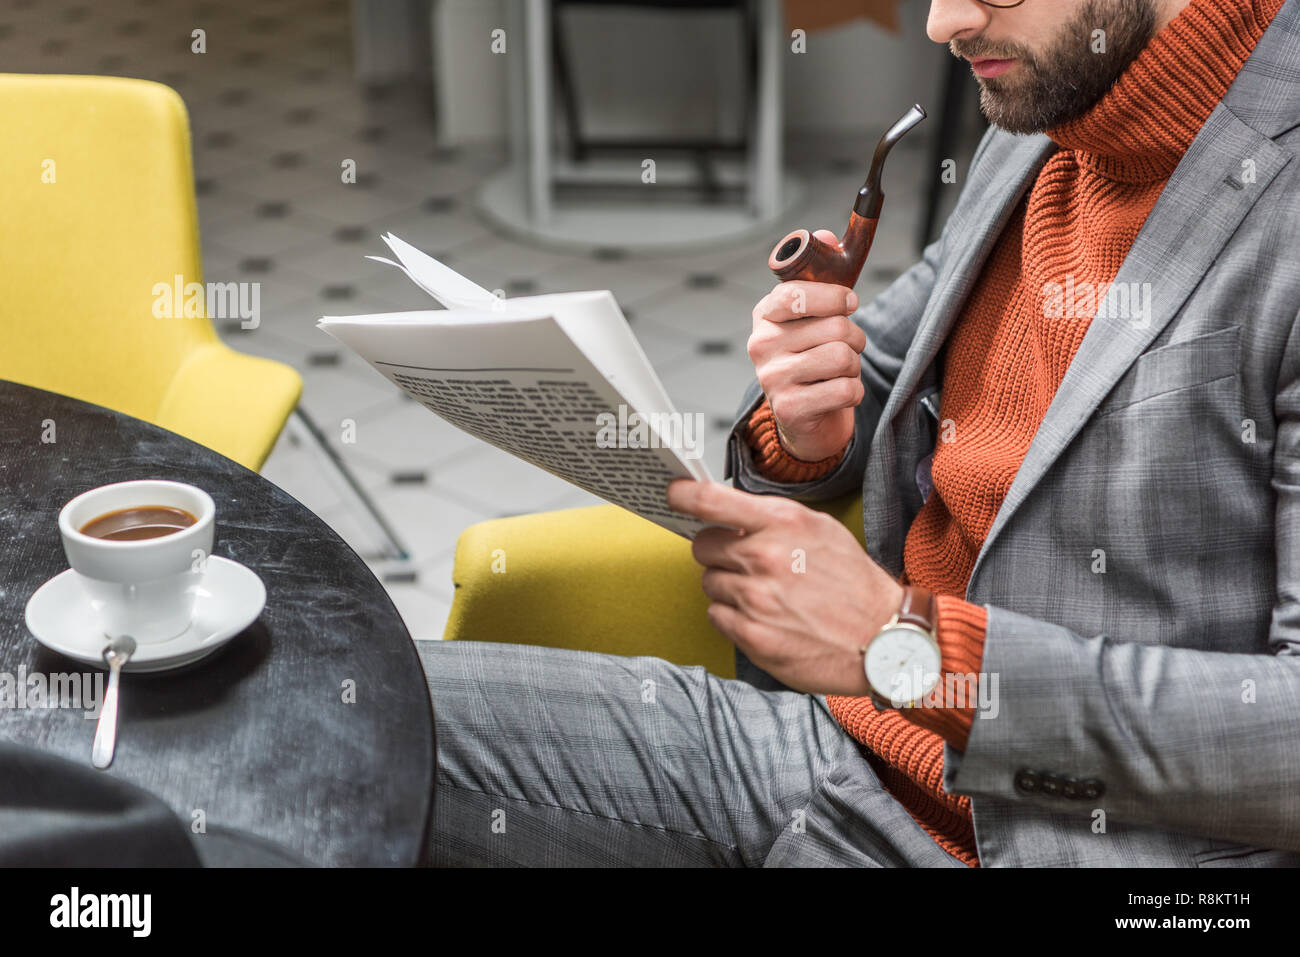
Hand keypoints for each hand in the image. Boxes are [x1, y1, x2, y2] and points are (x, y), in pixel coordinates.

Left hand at [667, 478, 903, 695]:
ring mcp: (756, 599)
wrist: (883, 637)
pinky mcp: (752, 635)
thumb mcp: (820, 529)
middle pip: (702, 545)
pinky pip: (716, 616)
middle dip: (718, 552)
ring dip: (729, 587)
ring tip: (766, 594)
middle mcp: (765, 558)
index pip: (710, 501)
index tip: (674, 494)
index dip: (683, 495)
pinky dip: (734, 617)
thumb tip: (728, 511)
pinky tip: (765, 617)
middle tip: (746, 562)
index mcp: (783, 523)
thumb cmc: (853, 582)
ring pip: (709, 582)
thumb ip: (772, 518)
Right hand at [748, 232, 866, 462]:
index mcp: (764, 316)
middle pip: (834, 328)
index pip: (795, 294)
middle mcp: (761, 345)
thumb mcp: (813, 316)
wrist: (803, 417)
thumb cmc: (811, 357)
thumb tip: (825, 235)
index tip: (850, 303)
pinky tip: (837, 393)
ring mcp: (772, 379)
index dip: (833, 296)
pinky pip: (845, 390)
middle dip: (854, 337)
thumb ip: (821, 277)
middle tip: (849, 346)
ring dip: (854, 365)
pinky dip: (853, 392)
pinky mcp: (790, 409)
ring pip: (842, 357)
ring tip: (842, 370)